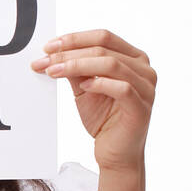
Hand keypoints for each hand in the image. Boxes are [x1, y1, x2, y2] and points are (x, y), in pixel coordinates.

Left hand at [31, 28, 155, 170]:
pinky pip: (121, 88)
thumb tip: (54, 52)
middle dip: (69, 53)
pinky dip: (100, 84)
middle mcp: (143, 68)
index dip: (74, 39)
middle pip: (104, 48)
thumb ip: (76, 69)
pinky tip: (84, 87)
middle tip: (45, 60)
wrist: (115, 153)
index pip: (103, 37)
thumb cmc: (104, 119)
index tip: (49, 47)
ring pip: (111, 64)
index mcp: (133, 58)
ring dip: (78, 65)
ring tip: (54, 71)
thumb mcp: (84, 88)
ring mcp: (146, 87)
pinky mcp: (141, 106)